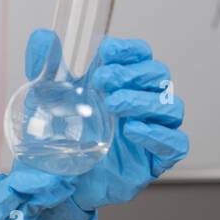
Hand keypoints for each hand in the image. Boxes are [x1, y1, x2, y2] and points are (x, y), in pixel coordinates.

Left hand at [17, 29, 189, 219]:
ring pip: (171, 107)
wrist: (54, 182)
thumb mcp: (44, 99)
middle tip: (103, 80)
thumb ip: (44, 65)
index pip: (141, 56)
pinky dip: (158, 134)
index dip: (131, 50)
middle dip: (134, 73)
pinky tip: (133, 130)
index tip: (107, 51)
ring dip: (144, 101)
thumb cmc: (58, 138)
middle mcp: (141, 104)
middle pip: (159, 77)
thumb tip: (43, 37)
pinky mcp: (154, 161)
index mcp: (121, 84)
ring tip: (114, 104)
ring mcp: (151, 132)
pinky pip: (175, 144)